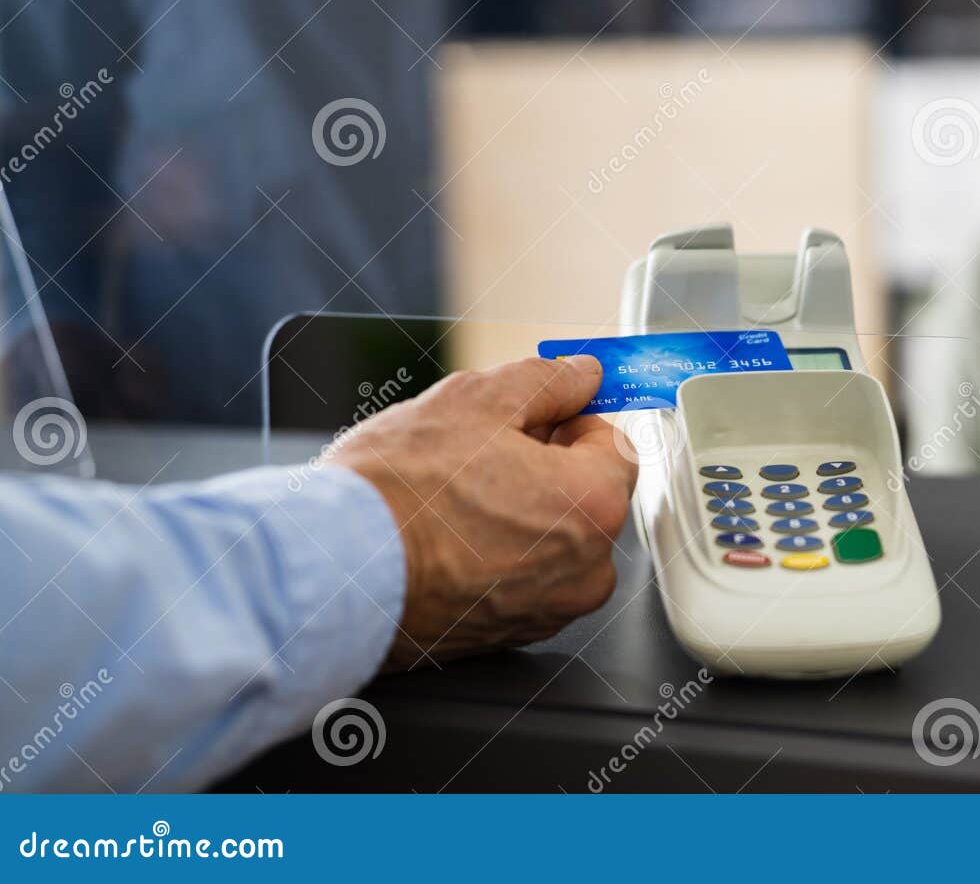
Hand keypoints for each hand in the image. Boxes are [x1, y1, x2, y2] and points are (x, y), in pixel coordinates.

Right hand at [327, 355, 636, 669]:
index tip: (539, 415)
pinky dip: (498, 555)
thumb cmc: (399, 491)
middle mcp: (586, 570)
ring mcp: (548, 611)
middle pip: (586, 496)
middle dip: (547, 466)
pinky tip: (450, 534)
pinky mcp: (508, 636)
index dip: (573, 421)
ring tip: (458, 493)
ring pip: (554, 540)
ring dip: (522, 511)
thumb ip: (548, 381)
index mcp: (594, 506)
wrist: (334, 569)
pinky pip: (522, 580)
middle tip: (484, 450)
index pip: (615, 446)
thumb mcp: (478, 400)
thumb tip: (583, 374)